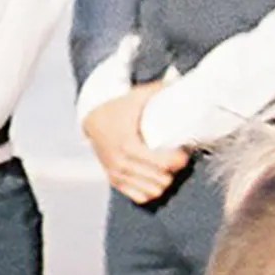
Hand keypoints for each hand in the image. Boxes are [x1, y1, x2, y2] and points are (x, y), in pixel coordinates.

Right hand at [79, 87, 186, 206]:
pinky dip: (150, 191)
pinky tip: (154, 179)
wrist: (91, 119)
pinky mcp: (115, 180)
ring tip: (166, 169)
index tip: (184, 153)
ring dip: (163, 181)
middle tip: (176, 159)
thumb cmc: (119, 108)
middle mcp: (121, 162)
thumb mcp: (136, 96)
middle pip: (160, 180)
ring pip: (152, 191)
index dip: (178, 161)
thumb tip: (181, 78)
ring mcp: (117, 173)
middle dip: (172, 171)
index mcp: (128, 144)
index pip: (162, 164)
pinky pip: (139, 196)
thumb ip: (159, 89)